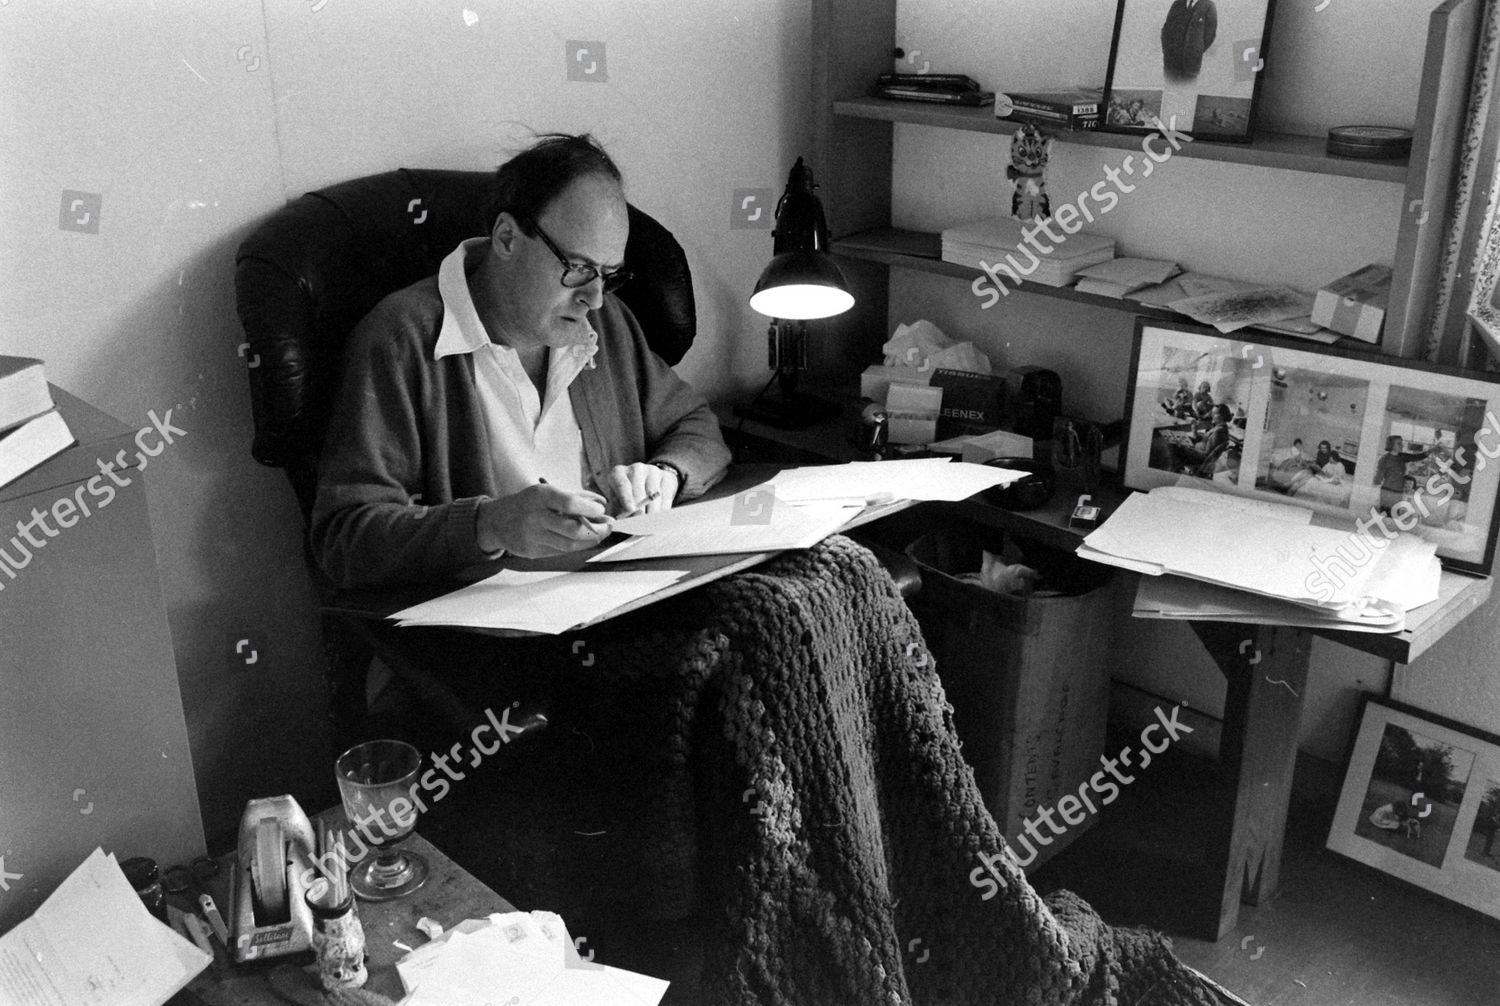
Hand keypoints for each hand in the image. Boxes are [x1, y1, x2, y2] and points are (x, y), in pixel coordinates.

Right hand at [475, 483, 613, 556]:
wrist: (496, 521)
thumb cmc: (527, 503)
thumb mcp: (547, 491)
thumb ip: (575, 496)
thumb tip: (601, 503)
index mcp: (540, 496)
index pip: (569, 503)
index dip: (590, 509)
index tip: (602, 510)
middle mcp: (535, 517)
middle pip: (573, 529)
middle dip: (597, 530)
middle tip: (608, 526)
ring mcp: (533, 537)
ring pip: (569, 545)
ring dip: (590, 541)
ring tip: (599, 534)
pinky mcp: (533, 552)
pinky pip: (560, 551)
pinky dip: (576, 546)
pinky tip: (583, 540)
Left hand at [599, 463, 677, 517]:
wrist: (647, 481)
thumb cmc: (627, 495)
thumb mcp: (618, 500)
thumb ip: (619, 510)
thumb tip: (626, 520)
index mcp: (618, 473)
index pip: (622, 486)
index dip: (626, 499)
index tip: (630, 510)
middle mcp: (635, 469)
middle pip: (639, 492)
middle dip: (639, 511)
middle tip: (640, 524)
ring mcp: (652, 471)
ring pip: (653, 497)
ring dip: (651, 513)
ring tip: (649, 524)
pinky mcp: (666, 478)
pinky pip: (665, 498)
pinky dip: (662, 510)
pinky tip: (659, 517)